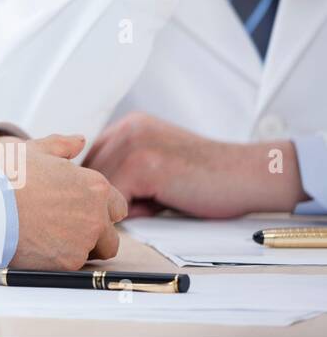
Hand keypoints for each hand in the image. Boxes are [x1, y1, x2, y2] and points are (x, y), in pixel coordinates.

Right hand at [0, 133, 127, 269]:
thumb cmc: (7, 175)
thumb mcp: (33, 150)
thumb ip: (61, 145)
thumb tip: (79, 140)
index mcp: (94, 186)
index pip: (117, 206)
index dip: (99, 208)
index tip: (78, 208)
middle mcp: (96, 215)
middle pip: (110, 235)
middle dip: (95, 233)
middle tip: (66, 226)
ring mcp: (84, 241)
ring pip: (94, 252)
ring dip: (80, 247)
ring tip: (51, 237)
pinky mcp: (69, 262)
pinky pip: (73, 263)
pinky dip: (59, 257)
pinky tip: (40, 245)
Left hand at [84, 112, 309, 217]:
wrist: (247, 175)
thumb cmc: (206, 178)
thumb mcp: (157, 163)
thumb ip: (125, 169)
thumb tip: (90, 196)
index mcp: (129, 125)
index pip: (89, 158)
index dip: (102, 184)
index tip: (123, 197)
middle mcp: (127, 129)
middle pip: (89, 172)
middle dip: (111, 194)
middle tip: (146, 203)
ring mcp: (133, 145)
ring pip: (100, 187)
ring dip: (123, 203)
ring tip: (156, 202)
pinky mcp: (143, 166)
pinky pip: (117, 198)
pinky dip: (135, 211)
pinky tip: (161, 204)